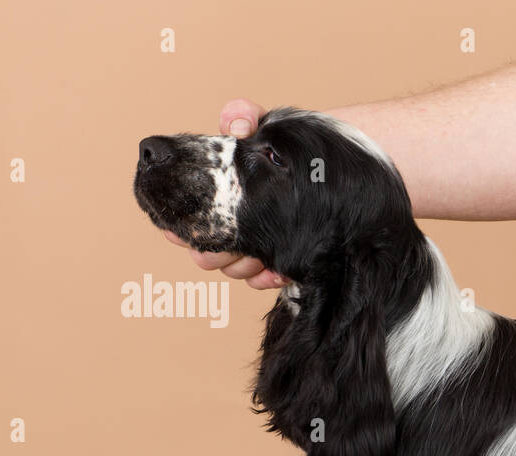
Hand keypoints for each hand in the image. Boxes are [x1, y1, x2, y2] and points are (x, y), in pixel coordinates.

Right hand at [163, 98, 287, 289]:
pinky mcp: (283, 259)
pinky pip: (264, 279)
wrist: (338, 166)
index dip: (178, 231)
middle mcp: (233, 226)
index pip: (183, 223)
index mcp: (217, 198)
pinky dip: (267, 276)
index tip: (182, 231)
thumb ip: (244, 115)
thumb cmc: (292, 145)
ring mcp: (257, 244)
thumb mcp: (268, 125)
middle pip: (206, 256)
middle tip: (233, 243)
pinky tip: (280, 268)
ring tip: (260, 254)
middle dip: (214, 252)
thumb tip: (236, 124)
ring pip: (233, 269)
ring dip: (242, 264)